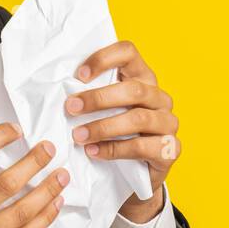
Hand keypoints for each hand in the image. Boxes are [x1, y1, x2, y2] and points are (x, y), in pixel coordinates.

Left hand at [64, 40, 179, 222]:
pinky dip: (114, 149)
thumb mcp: (104, 111)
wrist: (134, 175)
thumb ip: (92, 95)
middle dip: (98, 99)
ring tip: (77, 136)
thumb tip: (58, 88)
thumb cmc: (114, 135)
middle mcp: (160, 97)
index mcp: (144, 78)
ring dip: (103, 127)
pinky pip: (141, 147)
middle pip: (134, 90)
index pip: (129, 52)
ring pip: (138, 119)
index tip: (79, 75)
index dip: (104, 59)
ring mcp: (168, 123)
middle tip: (70, 108)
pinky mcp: (170, 150)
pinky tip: (93, 152)